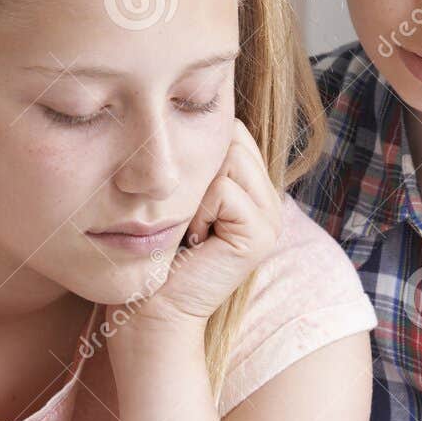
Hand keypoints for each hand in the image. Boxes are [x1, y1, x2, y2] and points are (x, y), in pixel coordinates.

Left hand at [134, 119, 282, 327]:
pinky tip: (196, 243)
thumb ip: (195, 160)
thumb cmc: (151, 256)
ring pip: (228, 157)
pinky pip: (224, 188)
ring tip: (190, 230)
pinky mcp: (262, 234)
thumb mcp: (175, 198)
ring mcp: (271, 218)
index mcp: (250, 190)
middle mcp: (268, 201)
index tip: (179, 201)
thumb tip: (182, 109)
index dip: (196, 152)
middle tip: (185, 218)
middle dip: (197, 168)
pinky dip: (199, 211)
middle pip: (231, 136)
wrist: (150, 311)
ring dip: (196, 191)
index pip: (229, 130)